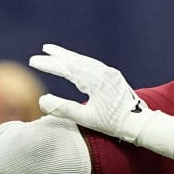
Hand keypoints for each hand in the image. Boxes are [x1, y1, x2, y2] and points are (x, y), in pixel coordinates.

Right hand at [29, 44, 151, 141]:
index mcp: (95, 81)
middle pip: (76, 60)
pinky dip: (80, 61)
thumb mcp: (86, 118)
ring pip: (85, 60)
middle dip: (58, 56)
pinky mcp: (113, 76)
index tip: (34, 60)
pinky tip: (74, 62)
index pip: (67, 69)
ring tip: (54, 51)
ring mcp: (109, 73)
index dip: (50, 64)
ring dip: (69, 55)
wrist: (139, 122)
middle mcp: (102, 73)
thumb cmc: (113, 123)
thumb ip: (64, 109)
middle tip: (42, 50)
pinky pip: (93, 64)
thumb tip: (42, 100)